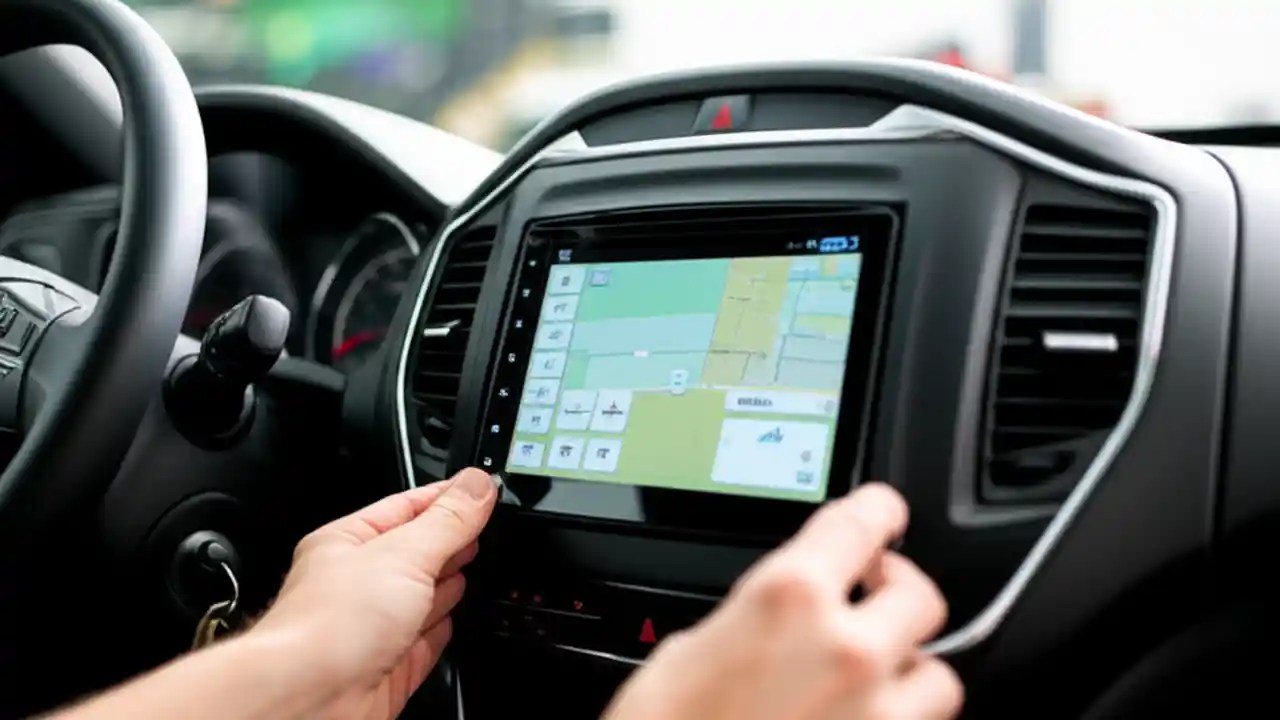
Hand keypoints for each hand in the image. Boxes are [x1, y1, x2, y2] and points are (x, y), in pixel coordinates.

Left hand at [252, 467, 497, 719]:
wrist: (309, 701)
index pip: (405, 507)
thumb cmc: (328, 626)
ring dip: (446, 581)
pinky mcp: (388, 669)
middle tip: (481, 523)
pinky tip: (450, 619)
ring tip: (469, 562)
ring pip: (419, 597)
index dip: (446, 497)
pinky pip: (422, 642)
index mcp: (347, 544)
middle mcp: (356, 586)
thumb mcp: (403, 554)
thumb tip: (477, 485)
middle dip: (449, 538)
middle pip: (414, 551)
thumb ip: (447, 521)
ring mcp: (372, 629)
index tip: (480, 488)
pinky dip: (440, 629)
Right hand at [604, 483, 961, 719]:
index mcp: (789, 600)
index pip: (861, 523)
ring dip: (912, 672)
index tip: (882, 512)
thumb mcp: (685, 655)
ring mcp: (876, 719)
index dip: (878, 510)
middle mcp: (847, 651)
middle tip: (872, 597)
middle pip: (920, 595)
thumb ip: (749, 621)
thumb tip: (773, 616)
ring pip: (940, 676)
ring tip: (876, 681)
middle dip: (896, 591)